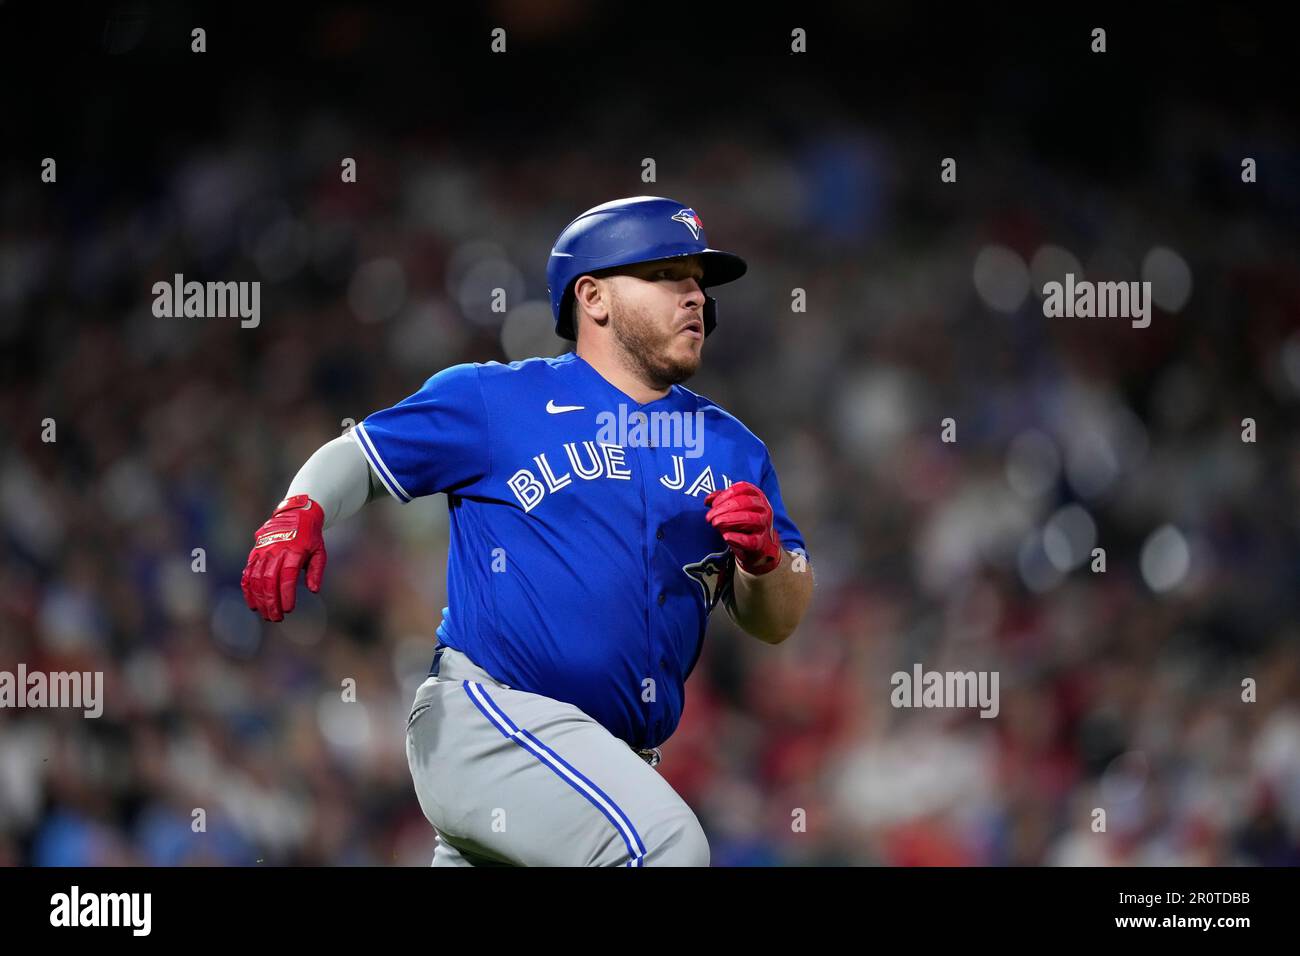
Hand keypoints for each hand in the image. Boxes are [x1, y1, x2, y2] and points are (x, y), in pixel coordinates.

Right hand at [241, 494, 325, 620]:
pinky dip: (248, 589)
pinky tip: (252, 604)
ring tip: (266, 615)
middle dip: (271, 602)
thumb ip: (317, 571)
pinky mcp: (255, 552)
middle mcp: (276, 550)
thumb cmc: (310, 536)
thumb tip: (313, 591)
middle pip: (269, 580)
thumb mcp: (320, 551)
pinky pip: (248, 573)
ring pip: (257, 578)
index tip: (288, 609)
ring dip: (259, 599)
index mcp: (294, 550)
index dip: (286, 594)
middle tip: (276, 618)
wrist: (295, 513)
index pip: (288, 576)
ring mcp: (263, 551)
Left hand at [703, 481, 781, 575]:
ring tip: (715, 523)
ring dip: (729, 520)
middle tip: (709, 516)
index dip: (725, 495)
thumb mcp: (733, 508)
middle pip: (745, 502)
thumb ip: (721, 501)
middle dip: (723, 508)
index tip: (713, 504)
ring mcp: (764, 525)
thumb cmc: (743, 522)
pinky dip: (737, 538)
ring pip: (750, 518)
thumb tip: (707, 500)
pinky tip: (726, 537)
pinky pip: (751, 540)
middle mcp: (763, 508)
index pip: (742, 488)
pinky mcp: (761, 542)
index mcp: (756, 496)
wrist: (757, 544)